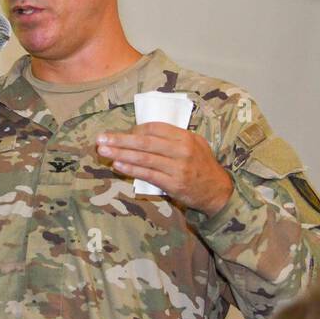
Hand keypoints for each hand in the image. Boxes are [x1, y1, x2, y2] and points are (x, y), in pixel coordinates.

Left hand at [95, 122, 232, 215]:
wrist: (218, 190)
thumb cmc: (202, 165)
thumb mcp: (195, 143)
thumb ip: (173, 136)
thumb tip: (143, 131)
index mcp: (185, 137)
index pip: (155, 128)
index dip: (135, 130)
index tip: (122, 133)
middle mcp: (181, 150)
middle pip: (145, 142)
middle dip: (120, 140)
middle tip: (101, 139)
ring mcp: (177, 168)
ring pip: (144, 158)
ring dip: (121, 154)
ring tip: (104, 151)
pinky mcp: (173, 184)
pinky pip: (148, 175)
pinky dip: (132, 169)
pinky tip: (118, 165)